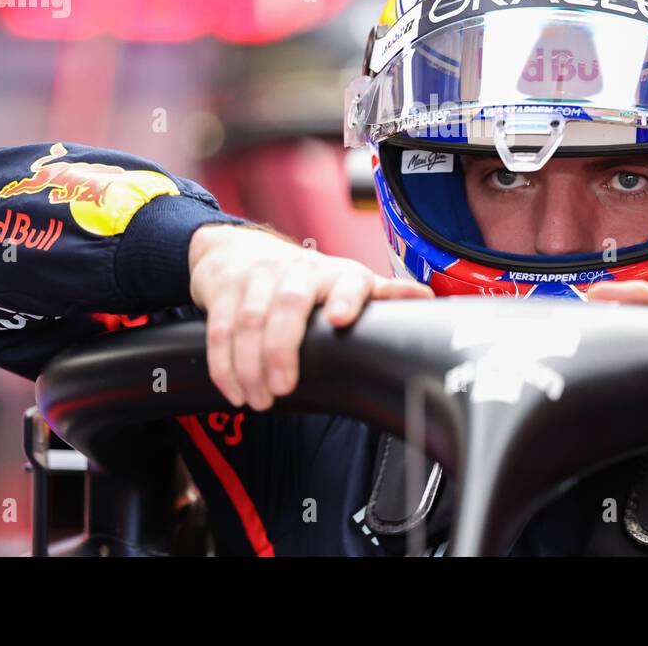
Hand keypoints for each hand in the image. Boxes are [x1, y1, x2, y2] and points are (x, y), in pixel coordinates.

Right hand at [189, 224, 432, 409]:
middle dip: (282, 350)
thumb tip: (427, 300)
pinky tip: (233, 388)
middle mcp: (297, 268)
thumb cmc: (303, 276)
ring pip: (249, 320)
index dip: (344, 298)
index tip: (339, 319)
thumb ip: (382, 296)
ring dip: (250, 365)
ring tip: (258, 399)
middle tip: (282, 389)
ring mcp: (258, 275)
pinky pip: (220, 327)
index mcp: (336, 273)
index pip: (346, 280)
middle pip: (288, 305)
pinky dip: (224, 363)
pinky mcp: (225, 285)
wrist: (239, 248)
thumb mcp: (346, 282)